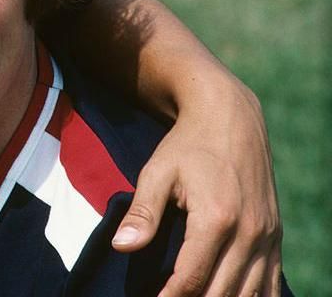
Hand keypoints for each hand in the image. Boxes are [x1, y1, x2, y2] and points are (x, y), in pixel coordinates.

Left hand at [111, 77, 282, 295]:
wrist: (229, 117)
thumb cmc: (187, 145)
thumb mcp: (157, 172)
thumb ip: (142, 213)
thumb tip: (122, 247)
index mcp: (216, 219)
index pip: (192, 278)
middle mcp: (249, 232)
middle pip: (222, 292)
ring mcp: (267, 236)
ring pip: (250, 294)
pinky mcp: (275, 235)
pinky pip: (271, 283)